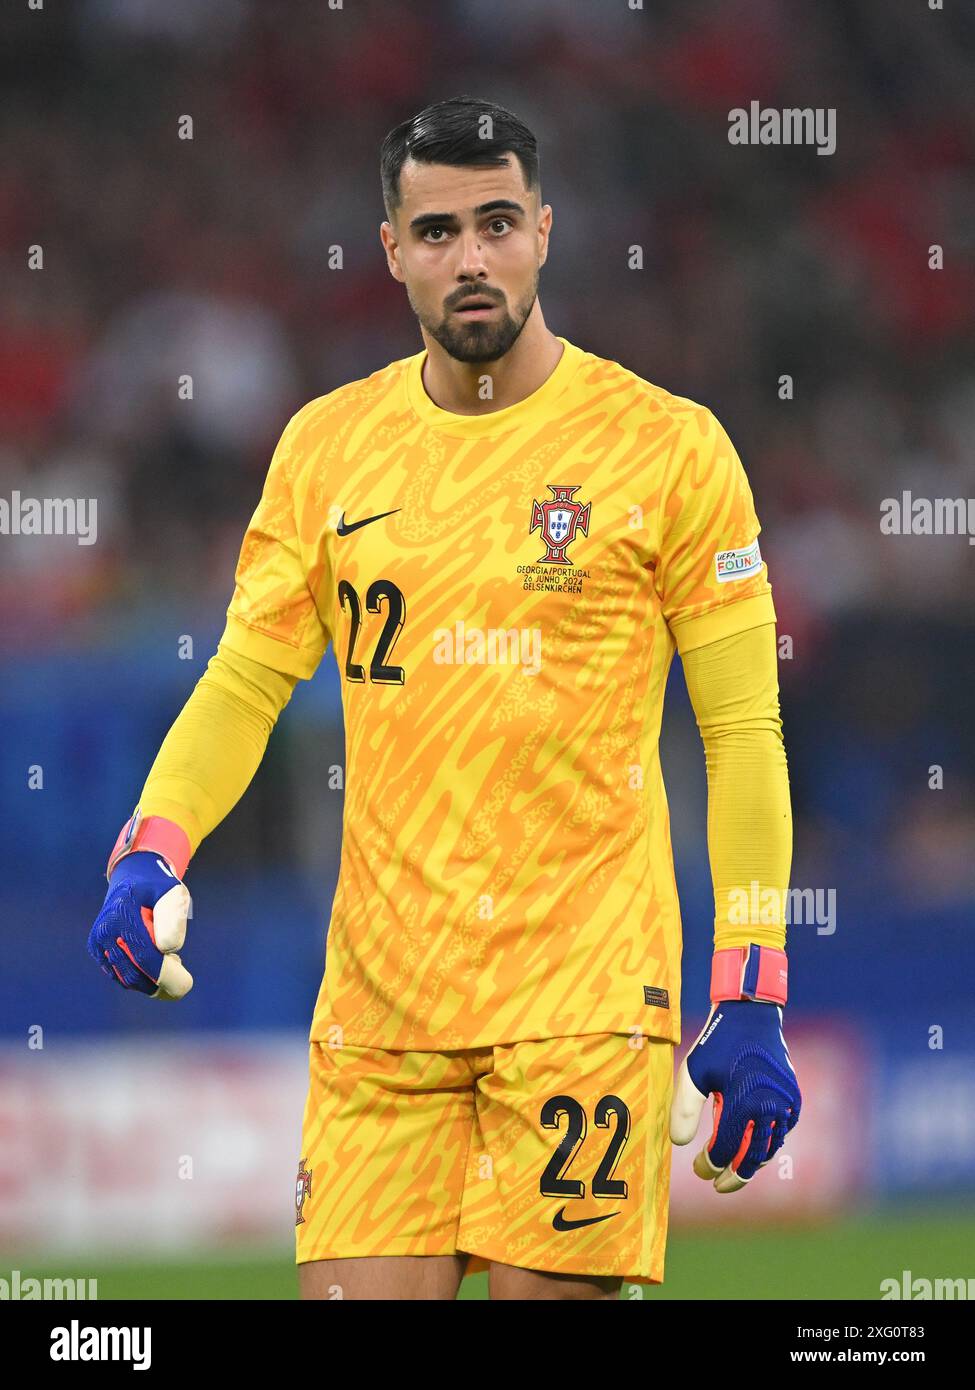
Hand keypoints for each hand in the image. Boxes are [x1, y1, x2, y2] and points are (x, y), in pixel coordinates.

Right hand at [87, 850, 192, 999]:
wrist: (133, 878)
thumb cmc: (159, 887)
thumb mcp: (174, 893)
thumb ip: (173, 918)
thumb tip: (166, 949)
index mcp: (122, 913)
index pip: (143, 955)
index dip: (165, 974)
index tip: (186, 984)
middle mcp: (105, 930)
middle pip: (132, 973)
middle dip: (160, 985)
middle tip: (183, 984)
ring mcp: (98, 942)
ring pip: (125, 977)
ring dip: (150, 982)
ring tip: (171, 963)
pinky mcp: (97, 950)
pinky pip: (119, 974)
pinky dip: (139, 977)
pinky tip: (156, 963)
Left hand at [670, 999, 799, 1192]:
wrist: (751, 1016)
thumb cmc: (718, 1044)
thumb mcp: (693, 1072)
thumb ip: (684, 1109)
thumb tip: (679, 1144)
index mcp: (744, 1103)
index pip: (726, 1150)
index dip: (711, 1165)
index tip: (699, 1170)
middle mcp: (770, 1108)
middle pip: (752, 1158)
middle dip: (734, 1176)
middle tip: (718, 1186)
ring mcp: (785, 1105)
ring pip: (770, 1148)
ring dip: (752, 1163)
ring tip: (734, 1169)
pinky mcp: (794, 1099)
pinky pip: (782, 1132)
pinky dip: (768, 1144)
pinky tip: (752, 1147)